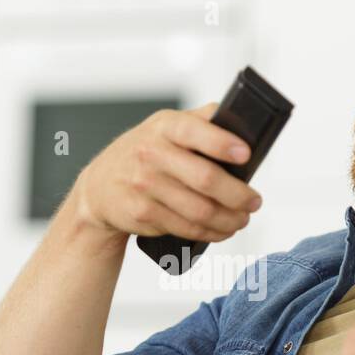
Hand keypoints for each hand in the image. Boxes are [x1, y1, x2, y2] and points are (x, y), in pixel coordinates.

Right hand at [70, 102, 262, 242]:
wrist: (99, 187)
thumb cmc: (144, 153)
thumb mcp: (165, 126)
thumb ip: (201, 121)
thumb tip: (243, 124)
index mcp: (164, 126)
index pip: (195, 131)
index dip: (223, 144)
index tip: (246, 156)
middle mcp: (151, 153)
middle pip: (205, 179)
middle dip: (238, 195)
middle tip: (254, 202)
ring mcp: (144, 185)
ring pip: (200, 210)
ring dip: (229, 219)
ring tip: (242, 219)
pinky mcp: (143, 213)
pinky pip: (186, 228)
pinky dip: (211, 233)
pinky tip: (222, 230)